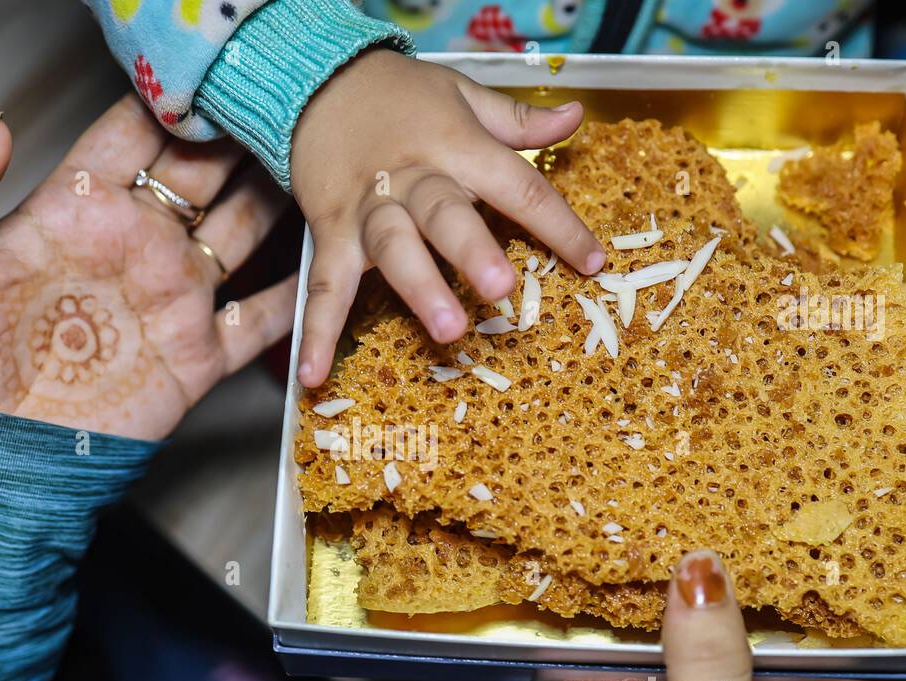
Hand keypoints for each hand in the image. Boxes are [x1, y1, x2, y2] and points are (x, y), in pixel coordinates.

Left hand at [0, 95, 293, 440]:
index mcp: (73, 209)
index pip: (134, 131)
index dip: (173, 95)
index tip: (212, 67)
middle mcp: (134, 243)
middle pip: (204, 167)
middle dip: (242, 130)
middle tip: (285, 97)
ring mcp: (172, 297)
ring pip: (246, 227)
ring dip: (280, 193)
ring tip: (320, 158)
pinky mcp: (198, 357)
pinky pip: (263, 319)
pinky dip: (299, 296)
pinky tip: (331, 263)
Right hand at [289, 49, 606, 386]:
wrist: (314, 81)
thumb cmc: (399, 95)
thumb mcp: (462, 94)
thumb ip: (518, 119)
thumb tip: (576, 117)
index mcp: (456, 145)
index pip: (517, 184)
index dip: (557, 223)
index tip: (592, 261)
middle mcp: (413, 179)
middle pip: (445, 215)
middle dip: (473, 251)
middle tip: (502, 288)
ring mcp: (368, 210)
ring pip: (393, 249)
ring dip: (419, 289)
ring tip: (447, 330)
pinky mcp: (330, 234)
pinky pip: (324, 287)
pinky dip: (317, 331)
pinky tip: (313, 373)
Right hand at [499, 550, 872, 680]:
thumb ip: (713, 672)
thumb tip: (706, 576)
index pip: (819, 656)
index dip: (813, 601)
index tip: (794, 532)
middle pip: (722, 627)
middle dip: (707, 575)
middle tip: (694, 501)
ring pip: (644, 632)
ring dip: (632, 587)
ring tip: (625, 519)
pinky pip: (570, 654)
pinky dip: (562, 617)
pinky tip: (561, 576)